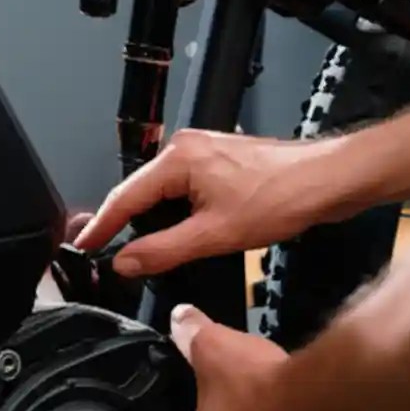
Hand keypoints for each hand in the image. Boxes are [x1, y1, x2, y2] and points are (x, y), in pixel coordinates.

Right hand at [73, 129, 350, 276]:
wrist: (329, 180)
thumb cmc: (282, 197)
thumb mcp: (215, 235)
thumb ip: (163, 250)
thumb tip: (126, 262)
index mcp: (177, 158)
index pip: (124, 196)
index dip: (100, 226)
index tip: (81, 247)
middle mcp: (185, 148)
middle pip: (139, 192)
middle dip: (120, 223)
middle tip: (99, 251)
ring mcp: (203, 152)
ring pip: (161, 191)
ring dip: (149, 220)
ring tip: (131, 248)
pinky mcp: (219, 162)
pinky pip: (182, 189)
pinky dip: (172, 213)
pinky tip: (172, 234)